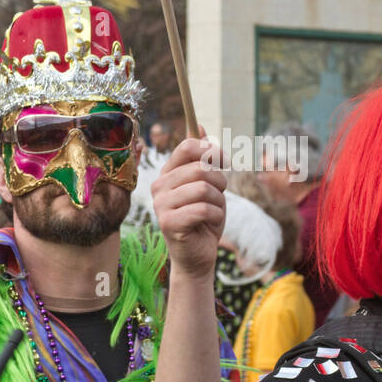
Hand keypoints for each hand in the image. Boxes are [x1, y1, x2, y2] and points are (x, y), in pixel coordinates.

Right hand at [152, 133, 226, 279]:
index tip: (223, 162)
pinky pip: (203, 209)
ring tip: (212, 212)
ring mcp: (161, 204)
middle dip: (219, 183)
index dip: (211, 151)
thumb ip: (202, 157)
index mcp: (167, 172)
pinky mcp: (168, 222)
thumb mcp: (207, 184)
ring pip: (204, 189)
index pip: (188, 146)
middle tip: (217, 197)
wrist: (197, 255)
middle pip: (201, 168)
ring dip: (219, 202)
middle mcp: (159, 185)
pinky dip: (215, 216)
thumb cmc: (203, 218)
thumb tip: (199, 126)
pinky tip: (208, 224)